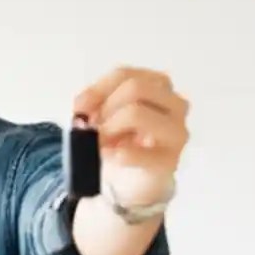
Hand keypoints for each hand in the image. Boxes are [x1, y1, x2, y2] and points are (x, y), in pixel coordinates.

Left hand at [74, 66, 189, 206]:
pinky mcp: (170, 159)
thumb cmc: (123, 141)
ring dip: (109, 128)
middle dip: (106, 107)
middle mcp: (174, 103)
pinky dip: (119, 154)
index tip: (78, 109)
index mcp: (157, 86)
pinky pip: (142, 153)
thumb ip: (94, 106)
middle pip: (135, 88)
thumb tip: (80, 111)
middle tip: (92, 128)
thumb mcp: (106, 117)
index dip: (96, 90)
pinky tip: (110, 156)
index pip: (124, 75)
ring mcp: (176, 131)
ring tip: (101, 142)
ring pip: (137, 113)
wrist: (136, 179)